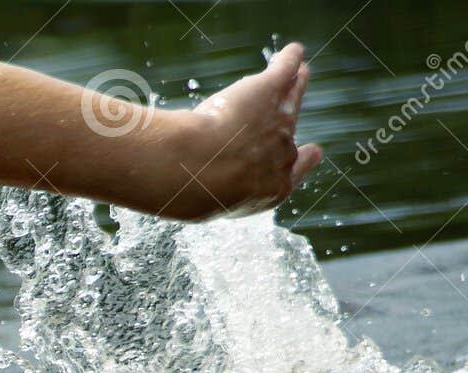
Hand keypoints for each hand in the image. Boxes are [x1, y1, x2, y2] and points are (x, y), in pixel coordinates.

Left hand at [175, 43, 322, 219]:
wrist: (196, 167)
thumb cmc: (193, 190)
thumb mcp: (203, 200)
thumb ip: (207, 189)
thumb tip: (180, 185)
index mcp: (271, 189)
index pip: (293, 173)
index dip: (303, 161)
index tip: (312, 151)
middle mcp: (282, 155)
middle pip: (289, 131)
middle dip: (290, 118)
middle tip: (292, 107)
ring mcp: (280, 120)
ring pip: (292, 98)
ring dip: (295, 84)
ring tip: (299, 73)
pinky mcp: (269, 90)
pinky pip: (285, 70)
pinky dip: (289, 59)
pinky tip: (292, 52)